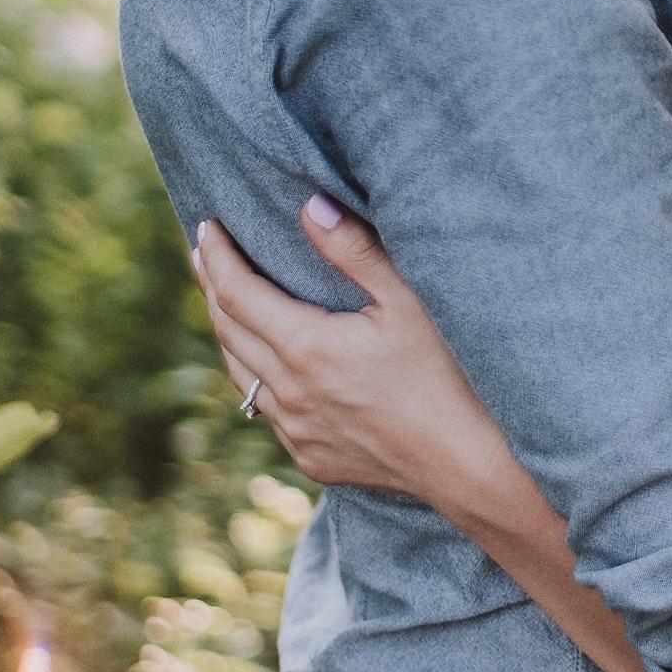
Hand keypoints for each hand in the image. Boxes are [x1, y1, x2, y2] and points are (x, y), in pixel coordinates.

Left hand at [191, 201, 517, 511]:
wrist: (468, 463)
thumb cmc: (448, 373)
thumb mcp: (408, 300)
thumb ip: (355, 251)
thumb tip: (310, 207)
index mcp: (307, 348)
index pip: (237, 293)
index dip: (218, 257)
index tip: (207, 227)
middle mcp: (290, 394)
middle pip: (228, 331)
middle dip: (211, 286)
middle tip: (203, 252)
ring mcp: (297, 431)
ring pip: (241, 374)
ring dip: (228, 332)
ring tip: (223, 301)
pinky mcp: (312, 457)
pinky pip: (268, 410)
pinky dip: (256, 377)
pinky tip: (265, 364)